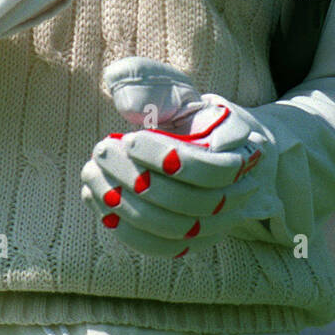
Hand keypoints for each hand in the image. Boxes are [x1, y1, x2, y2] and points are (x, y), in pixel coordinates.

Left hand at [81, 57, 277, 256]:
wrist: (214, 149)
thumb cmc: (193, 116)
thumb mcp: (180, 92)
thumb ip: (153, 86)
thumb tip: (124, 95)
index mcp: (243, 149)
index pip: (210, 167)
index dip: (167, 157)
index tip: (130, 138)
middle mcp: (241, 191)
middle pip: (191, 202)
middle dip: (138, 179)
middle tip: (101, 150)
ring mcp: (221, 222)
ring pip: (176, 228)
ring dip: (127, 204)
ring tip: (91, 173)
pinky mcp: (198, 241)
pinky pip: (165, 247)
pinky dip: (128, 230)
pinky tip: (99, 202)